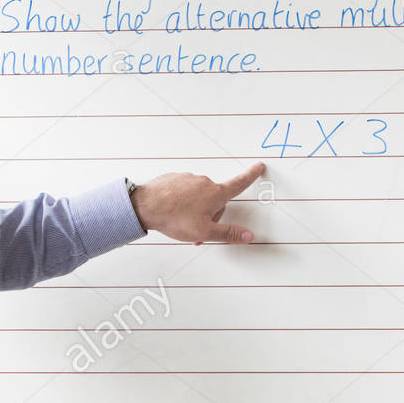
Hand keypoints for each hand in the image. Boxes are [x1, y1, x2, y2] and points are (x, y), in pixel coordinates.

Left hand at [130, 162, 265, 244]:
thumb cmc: (174, 217)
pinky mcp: (174, 179)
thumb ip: (229, 234)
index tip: (258, 167)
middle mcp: (204, 182)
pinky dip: (182, 202)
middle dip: (211, 214)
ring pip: (199, 196)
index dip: (251, 175)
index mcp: (215, 194)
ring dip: (195, 210)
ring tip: (182, 223)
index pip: (239, 183)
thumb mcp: (205, 232)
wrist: (145, 206)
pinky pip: (184, 192)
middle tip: (198, 229)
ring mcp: (188, 179)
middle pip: (216, 199)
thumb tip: (248, 235)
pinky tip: (174, 212)